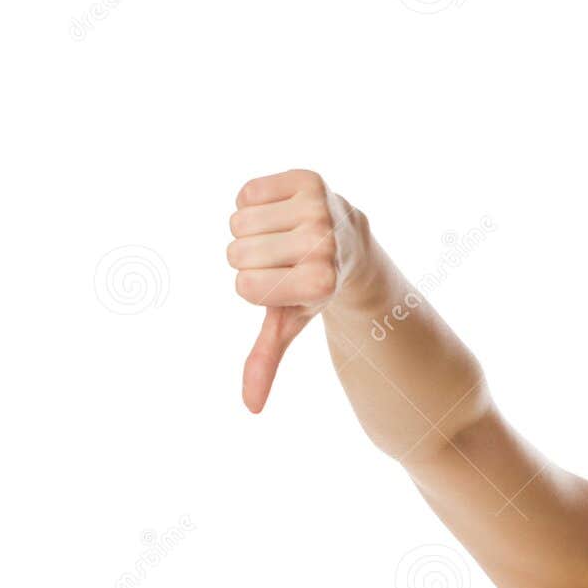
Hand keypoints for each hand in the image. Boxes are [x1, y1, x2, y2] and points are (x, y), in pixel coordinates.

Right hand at [227, 168, 367, 412]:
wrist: (350, 243)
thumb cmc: (312, 287)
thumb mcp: (290, 323)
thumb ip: (267, 359)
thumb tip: (251, 407)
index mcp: (319, 282)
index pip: (244, 287)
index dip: (255, 287)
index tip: (285, 283)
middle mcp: (322, 244)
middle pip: (237, 254)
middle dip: (251, 259)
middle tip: (285, 258)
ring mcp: (318, 208)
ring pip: (238, 222)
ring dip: (251, 230)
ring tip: (284, 236)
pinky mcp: (308, 180)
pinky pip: (246, 192)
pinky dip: (255, 202)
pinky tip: (283, 212)